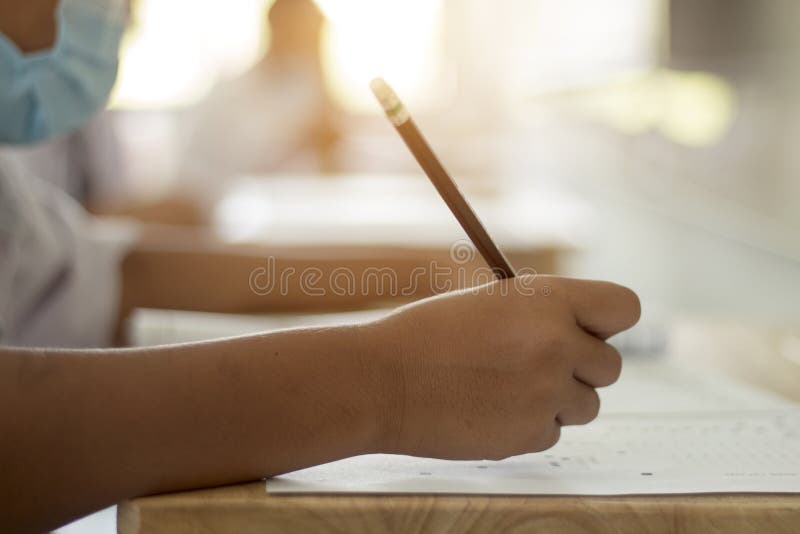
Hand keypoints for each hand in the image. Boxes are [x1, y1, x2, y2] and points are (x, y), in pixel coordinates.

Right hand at [362, 275, 639, 459]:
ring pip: (587, 405)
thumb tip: (583, 332)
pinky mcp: (531, 436)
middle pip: (611, 366)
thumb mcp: (492, 301)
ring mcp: (547, 394)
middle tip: (540, 363)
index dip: (606, 321)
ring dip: (557, 399)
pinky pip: (553, 432)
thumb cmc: (427, 335)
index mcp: (547, 300)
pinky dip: (529, 424)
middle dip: (581, 367)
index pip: (625, 307)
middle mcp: (557, 345)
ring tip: (508, 387)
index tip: (589, 330)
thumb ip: (545, 314)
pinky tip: (491, 409)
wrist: (383, 381)